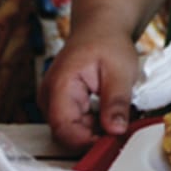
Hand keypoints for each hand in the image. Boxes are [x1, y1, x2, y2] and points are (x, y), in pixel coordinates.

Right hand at [40, 33, 140, 150]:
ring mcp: (53, 102)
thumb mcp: (120, 71)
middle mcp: (49, 97)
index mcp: (60, 87)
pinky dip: (93, 125)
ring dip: (95, 131)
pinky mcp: (61, 104)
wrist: (100, 28)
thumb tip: (115, 130)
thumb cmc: (108, 43)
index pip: (63, 128)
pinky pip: (74, 124)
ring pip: (71, 131)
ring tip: (117, 117)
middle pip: (65, 133)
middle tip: (120, 129)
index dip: (85, 142)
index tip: (110, 141)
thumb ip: (116, 102)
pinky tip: (109, 115)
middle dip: (93, 137)